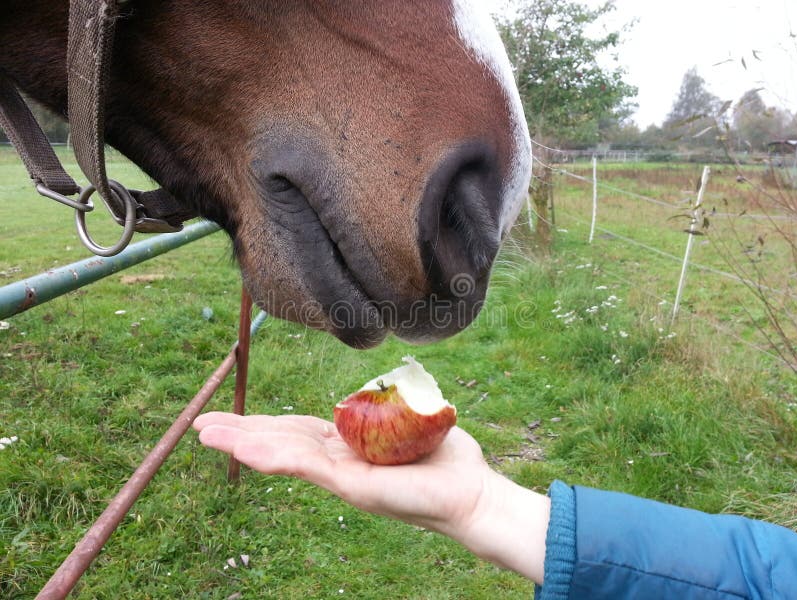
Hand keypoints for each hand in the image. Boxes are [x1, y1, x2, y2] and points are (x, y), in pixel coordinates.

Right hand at [193, 412, 548, 582]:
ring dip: (242, 443)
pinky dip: (271, 455)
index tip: (234, 416)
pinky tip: (244, 447)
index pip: (296, 431)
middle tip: (200, 425)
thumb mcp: (405, 420)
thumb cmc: (443, 458)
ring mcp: (339, 475)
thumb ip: (385, 407)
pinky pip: (303, 465)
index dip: (264, 422)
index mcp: (346, 447)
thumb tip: (385, 385)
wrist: (469, 492)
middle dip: (239, 433)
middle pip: (279, 442)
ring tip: (205, 433)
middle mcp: (337, 463)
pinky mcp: (348, 484)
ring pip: (281, 454)